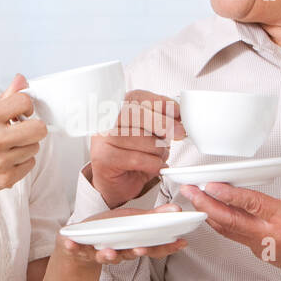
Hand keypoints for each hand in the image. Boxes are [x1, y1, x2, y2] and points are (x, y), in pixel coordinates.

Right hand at [0, 75, 47, 200]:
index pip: (24, 101)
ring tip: (10, 149)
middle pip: (39, 128)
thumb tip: (22, 79)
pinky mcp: (6, 178)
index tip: (22, 113)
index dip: (27, 106)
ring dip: (26, 147)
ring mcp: (1, 160)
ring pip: (35, 147)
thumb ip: (4, 100)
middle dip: (34, 129)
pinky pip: (30, 164)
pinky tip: (7, 161)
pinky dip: (22, 163)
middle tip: (22, 132)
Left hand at [58, 204, 190, 264]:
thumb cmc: (108, 228)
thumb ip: (151, 217)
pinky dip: (74, 248)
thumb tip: (176, 209)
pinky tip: (70, 243)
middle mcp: (119, 251)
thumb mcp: (131, 219)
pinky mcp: (81, 251)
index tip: (180, 242)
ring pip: (107, 257)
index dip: (167, 246)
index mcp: (132, 243)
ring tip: (108, 252)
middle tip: (141, 248)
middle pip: (131, 254)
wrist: (81, 239)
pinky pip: (78, 251)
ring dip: (108, 255)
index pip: (153, 248)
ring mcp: (100, 252)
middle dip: (136, 252)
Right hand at [87, 90, 185, 207]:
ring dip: (158, 150)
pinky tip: (152, 166)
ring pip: (141, 138)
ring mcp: (103, 140)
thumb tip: (178, 116)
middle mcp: (106, 122)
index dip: (160, 103)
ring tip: (157, 156)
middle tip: (178, 133)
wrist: (118, 182)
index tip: (177, 112)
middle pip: (137, 113)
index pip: (137, 97)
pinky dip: (153, 164)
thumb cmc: (133, 155)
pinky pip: (137, 158)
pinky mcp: (104, 159)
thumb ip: (161, 119)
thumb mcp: (150, 133)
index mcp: (116, 109)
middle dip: (163, 123)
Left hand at [179, 138, 280, 280]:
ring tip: (194, 200)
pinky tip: (213, 214)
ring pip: (229, 232)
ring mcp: (264, 248)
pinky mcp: (262, 253)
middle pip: (230, 221)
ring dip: (210, 215)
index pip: (252, 205)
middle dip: (207, 205)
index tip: (211, 185)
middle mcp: (271, 237)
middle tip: (190, 191)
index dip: (229, 195)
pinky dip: (222, 225)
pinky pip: (236, 238)